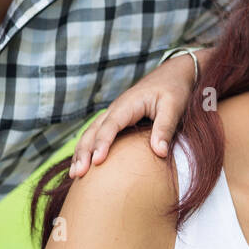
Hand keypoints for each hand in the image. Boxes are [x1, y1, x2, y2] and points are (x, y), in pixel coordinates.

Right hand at [67, 49, 203, 176]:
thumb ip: (165, 128)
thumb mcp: (173, 107)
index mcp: (128, 104)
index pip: (110, 125)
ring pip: (90, 133)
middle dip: (84, 152)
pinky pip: (97, 134)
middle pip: (93, 131)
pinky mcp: (116, 120)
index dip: (102, 143)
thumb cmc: (174, 89)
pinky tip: (84, 164)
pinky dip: (88, 149)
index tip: (97, 162)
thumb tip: (159, 152)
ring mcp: (114, 114)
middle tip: (78, 174)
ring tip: (74, 175)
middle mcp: (116, 109)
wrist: (173, 74)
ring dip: (81, 152)